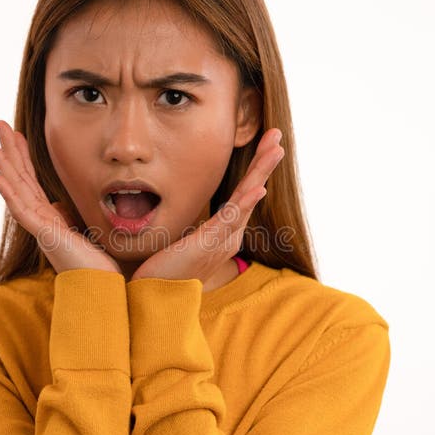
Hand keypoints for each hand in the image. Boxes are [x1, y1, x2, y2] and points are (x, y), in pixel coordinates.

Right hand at [0, 120, 121, 275]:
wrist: (101, 290)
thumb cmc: (96, 267)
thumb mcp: (83, 233)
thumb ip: (67, 218)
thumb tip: (57, 205)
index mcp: (49, 218)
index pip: (32, 181)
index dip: (23, 157)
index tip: (16, 135)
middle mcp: (40, 220)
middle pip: (19, 179)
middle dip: (8, 152)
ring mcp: (40, 228)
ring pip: (15, 189)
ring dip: (1, 165)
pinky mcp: (44, 235)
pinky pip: (23, 210)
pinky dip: (9, 193)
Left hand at [129, 128, 284, 282]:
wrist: (157, 299)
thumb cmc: (168, 273)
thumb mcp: (185, 243)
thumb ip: (195, 229)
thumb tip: (191, 214)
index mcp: (225, 232)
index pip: (244, 193)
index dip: (256, 168)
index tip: (265, 144)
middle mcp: (230, 235)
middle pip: (252, 191)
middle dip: (264, 161)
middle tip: (277, 135)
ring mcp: (222, 240)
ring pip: (247, 199)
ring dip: (261, 173)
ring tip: (274, 150)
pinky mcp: (209, 245)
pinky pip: (230, 220)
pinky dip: (245, 203)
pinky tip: (257, 188)